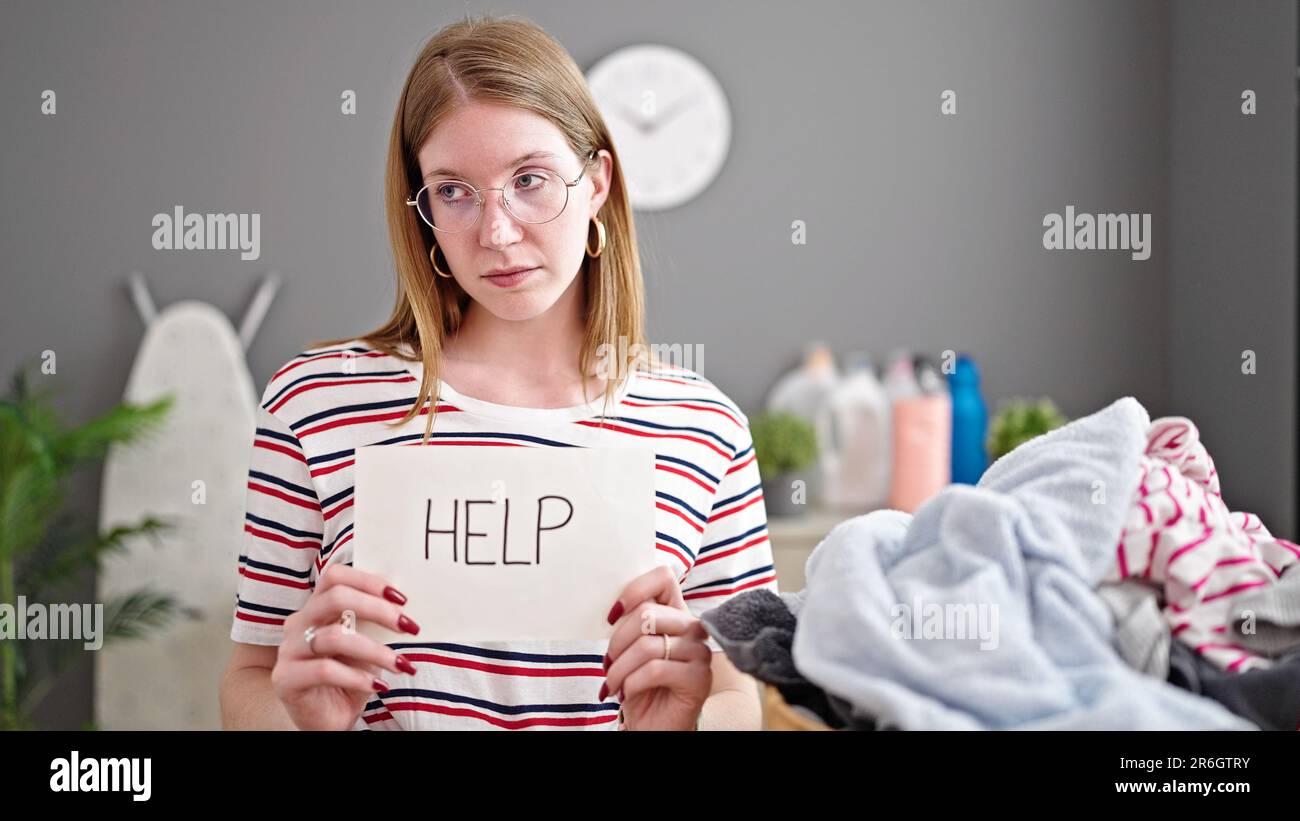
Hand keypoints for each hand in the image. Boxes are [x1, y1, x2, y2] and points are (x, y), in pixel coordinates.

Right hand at [271, 564, 420, 729]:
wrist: (329, 718)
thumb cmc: (350, 674)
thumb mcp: (366, 642)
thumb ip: (374, 620)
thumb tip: (405, 604)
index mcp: (316, 607)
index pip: (336, 577)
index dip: (369, 582)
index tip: (402, 599)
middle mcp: (298, 623)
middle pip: (335, 598)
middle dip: (378, 610)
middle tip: (408, 626)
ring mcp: (288, 650)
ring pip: (334, 636)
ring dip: (376, 651)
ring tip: (401, 664)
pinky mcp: (285, 679)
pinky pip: (325, 670)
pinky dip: (358, 677)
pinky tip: (378, 685)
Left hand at [601, 565, 712, 729]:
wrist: (655, 724)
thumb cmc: (640, 685)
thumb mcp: (630, 649)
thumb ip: (630, 624)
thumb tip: (612, 611)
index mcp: (675, 613)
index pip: (663, 578)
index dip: (634, 590)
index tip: (612, 615)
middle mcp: (692, 627)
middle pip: (648, 614)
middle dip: (617, 641)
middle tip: (608, 662)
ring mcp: (699, 652)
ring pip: (647, 645)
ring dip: (619, 668)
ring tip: (612, 683)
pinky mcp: (699, 678)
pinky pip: (655, 670)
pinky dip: (631, 683)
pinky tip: (626, 692)